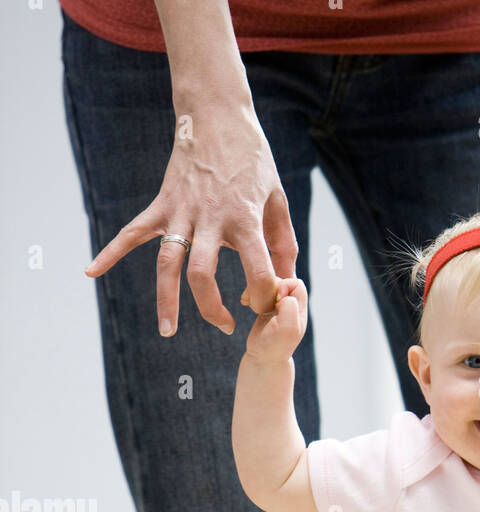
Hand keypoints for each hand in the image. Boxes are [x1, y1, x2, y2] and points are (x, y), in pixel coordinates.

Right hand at [83, 107, 296, 336]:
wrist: (216, 113)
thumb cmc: (253, 159)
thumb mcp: (277, 198)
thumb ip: (283, 242)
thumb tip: (287, 281)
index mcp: (244, 219)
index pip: (256, 272)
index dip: (264, 296)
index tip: (264, 304)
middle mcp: (210, 218)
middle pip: (202, 275)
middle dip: (212, 309)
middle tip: (225, 327)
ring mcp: (181, 211)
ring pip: (168, 264)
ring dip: (166, 300)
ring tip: (168, 331)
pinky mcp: (162, 204)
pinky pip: (132, 232)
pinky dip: (111, 252)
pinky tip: (92, 272)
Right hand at [242, 276, 307, 364]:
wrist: (262, 359)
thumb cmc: (274, 347)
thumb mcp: (287, 329)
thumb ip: (290, 307)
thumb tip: (284, 292)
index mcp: (299, 309)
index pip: (296, 284)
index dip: (284, 287)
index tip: (274, 302)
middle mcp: (291, 305)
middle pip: (282, 279)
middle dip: (268, 286)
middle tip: (259, 301)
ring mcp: (278, 305)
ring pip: (269, 283)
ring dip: (257, 289)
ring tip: (249, 301)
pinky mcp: (266, 307)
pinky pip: (259, 290)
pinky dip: (251, 292)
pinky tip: (245, 302)